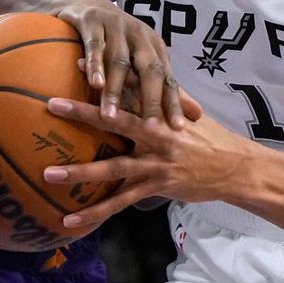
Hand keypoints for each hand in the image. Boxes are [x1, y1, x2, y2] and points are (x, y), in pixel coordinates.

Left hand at [40, 92, 253, 228]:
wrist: (236, 168)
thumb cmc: (210, 138)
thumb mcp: (188, 112)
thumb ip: (164, 96)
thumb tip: (149, 75)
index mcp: (160, 112)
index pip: (129, 88)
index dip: (105, 75)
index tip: (79, 62)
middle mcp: (155, 134)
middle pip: (115, 121)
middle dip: (83, 113)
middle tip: (51, 105)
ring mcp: (155, 162)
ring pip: (112, 168)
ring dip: (78, 172)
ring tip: (48, 173)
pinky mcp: (157, 186)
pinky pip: (121, 202)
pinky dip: (95, 212)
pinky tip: (70, 220)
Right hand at [58, 0, 196, 129]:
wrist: (87, 4)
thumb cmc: (118, 39)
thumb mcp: (142, 59)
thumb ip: (165, 88)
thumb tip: (196, 115)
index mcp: (155, 46)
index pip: (168, 78)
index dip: (173, 102)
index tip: (178, 128)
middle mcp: (139, 35)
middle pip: (149, 69)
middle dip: (150, 98)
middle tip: (150, 126)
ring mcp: (116, 27)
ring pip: (119, 61)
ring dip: (116, 90)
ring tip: (111, 117)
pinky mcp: (93, 23)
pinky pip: (95, 46)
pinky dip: (95, 65)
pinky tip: (95, 84)